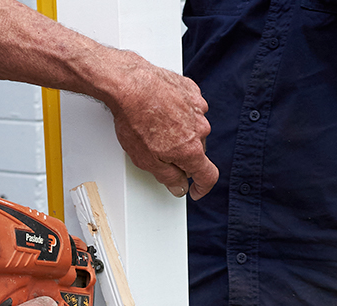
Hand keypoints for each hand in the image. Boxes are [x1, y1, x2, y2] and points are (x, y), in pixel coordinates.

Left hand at [105, 55, 217, 200]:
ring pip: (194, 128)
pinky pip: (191, 108)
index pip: (208, 176)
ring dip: (182, 132)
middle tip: (162, 153)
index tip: (196, 190)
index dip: (202, 187)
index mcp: (191, 151)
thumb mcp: (147, 161)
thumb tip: (179, 186)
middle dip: (184, 156)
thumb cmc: (135, 120)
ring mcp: (197, 107)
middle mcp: (200, 129)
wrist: (129, 85)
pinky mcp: (191, 90)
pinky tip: (163, 111)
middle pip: (198, 151)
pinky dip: (180, 112)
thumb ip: (168, 177)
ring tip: (158, 127)